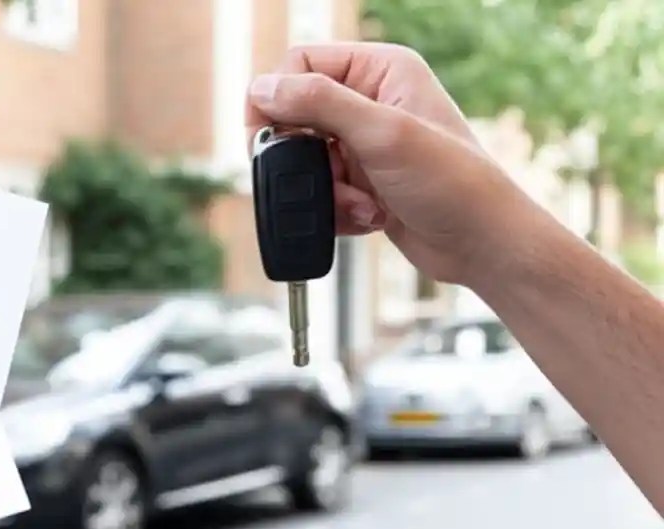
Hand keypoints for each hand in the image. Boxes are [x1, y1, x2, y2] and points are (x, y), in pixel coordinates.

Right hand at [246, 42, 537, 287]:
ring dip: (323, 190)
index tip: (271, 140)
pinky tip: (368, 216)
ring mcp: (365, 143)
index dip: (277, 100)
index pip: (300, 64)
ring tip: (359, 203)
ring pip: (303, 159)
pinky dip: (335, 210)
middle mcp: (370, 100)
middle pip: (295, 114)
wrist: (482, 246)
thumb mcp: (383, 135)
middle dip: (302, 158)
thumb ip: (320, 104)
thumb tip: (263, 88)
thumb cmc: (454, 184)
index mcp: (380, 70)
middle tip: (321, 177)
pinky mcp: (361, 180)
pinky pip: (319, 190)